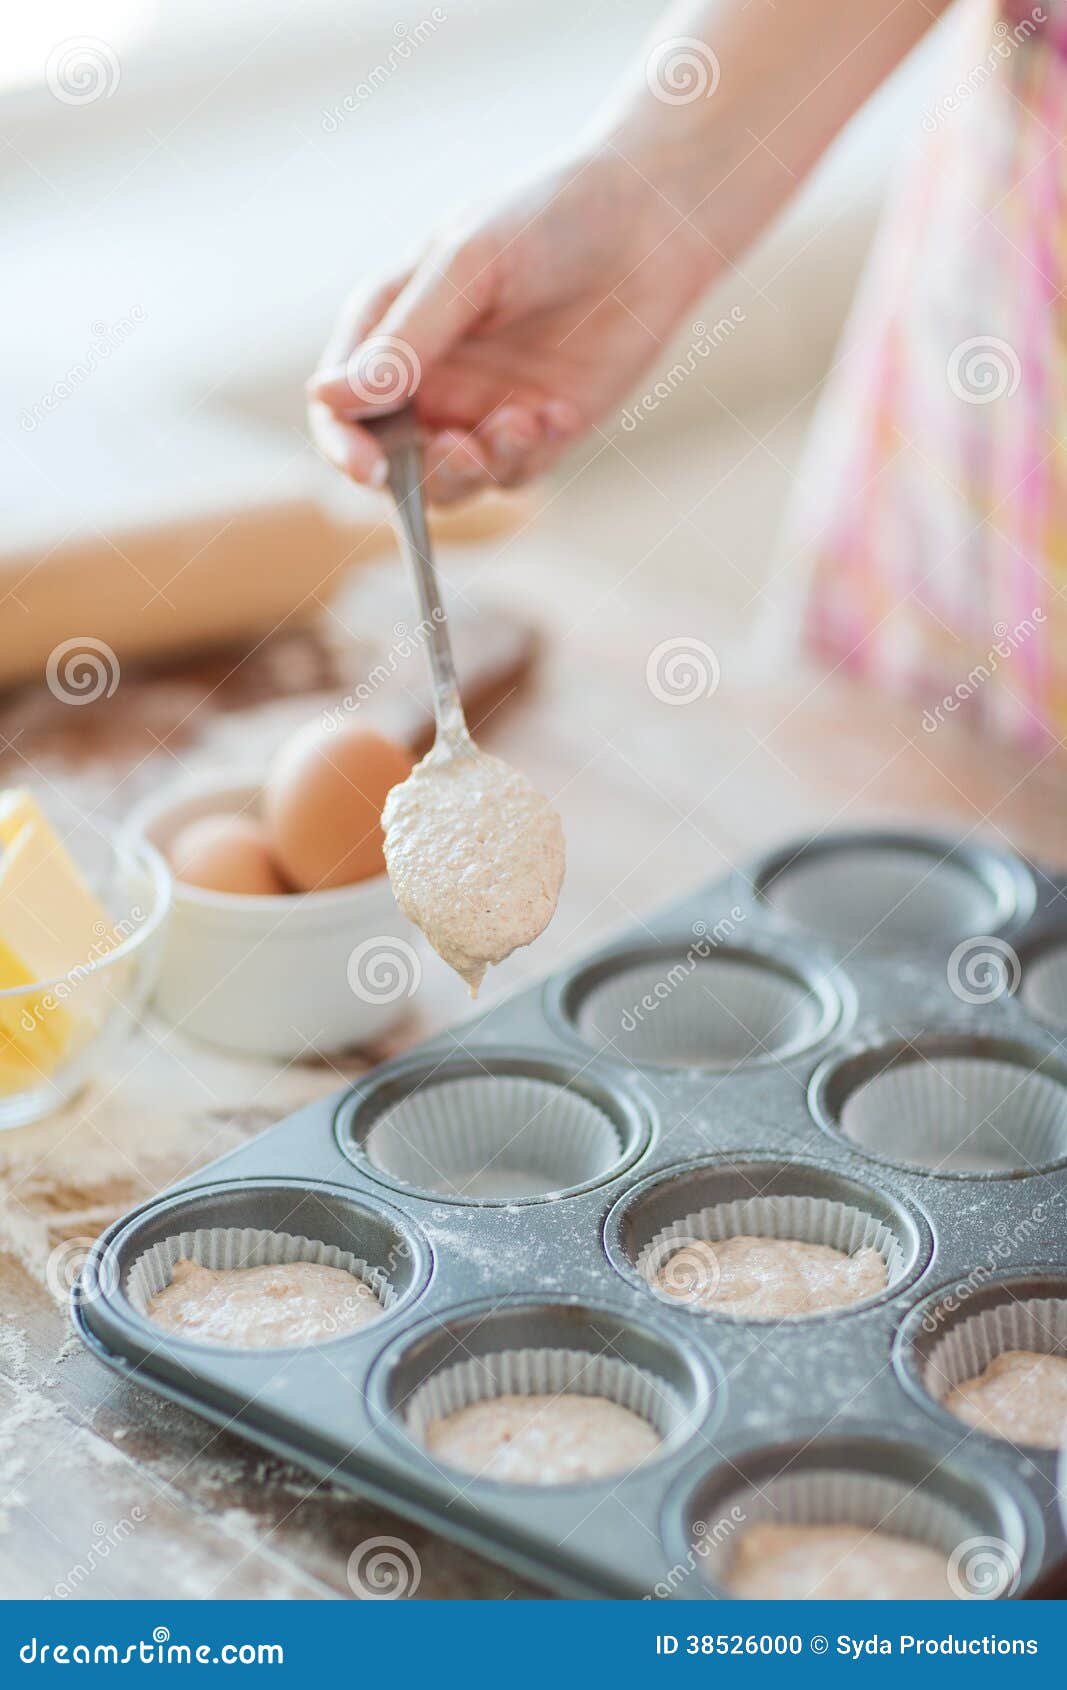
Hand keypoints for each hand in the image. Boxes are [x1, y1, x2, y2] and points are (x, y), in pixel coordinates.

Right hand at [307, 151, 715, 502]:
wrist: (650, 222)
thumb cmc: (548, 221)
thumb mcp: (468, 269)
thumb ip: (406, 339)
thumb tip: (328, 397)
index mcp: (389, 329)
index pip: (340, 405)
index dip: (343, 444)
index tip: (369, 468)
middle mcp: (428, 377)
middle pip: (390, 462)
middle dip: (417, 474)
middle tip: (461, 450)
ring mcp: (480, 408)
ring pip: (450, 481)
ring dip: (474, 470)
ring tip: (519, 424)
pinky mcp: (537, 430)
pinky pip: (515, 471)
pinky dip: (529, 453)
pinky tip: (560, 410)